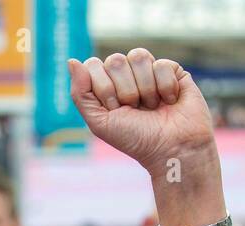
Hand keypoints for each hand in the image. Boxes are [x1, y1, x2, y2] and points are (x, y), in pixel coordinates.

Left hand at [67, 49, 215, 179]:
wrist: (171, 149)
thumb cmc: (134, 139)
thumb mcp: (99, 122)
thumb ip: (81, 94)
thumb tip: (72, 61)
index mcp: (106, 85)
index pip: (93, 65)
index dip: (103, 89)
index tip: (115, 110)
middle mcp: (126, 75)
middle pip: (115, 60)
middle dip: (124, 91)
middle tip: (135, 110)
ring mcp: (149, 71)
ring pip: (138, 56)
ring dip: (145, 89)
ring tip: (152, 107)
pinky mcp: (173, 70)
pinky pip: (161, 64)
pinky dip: (165, 88)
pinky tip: (170, 101)